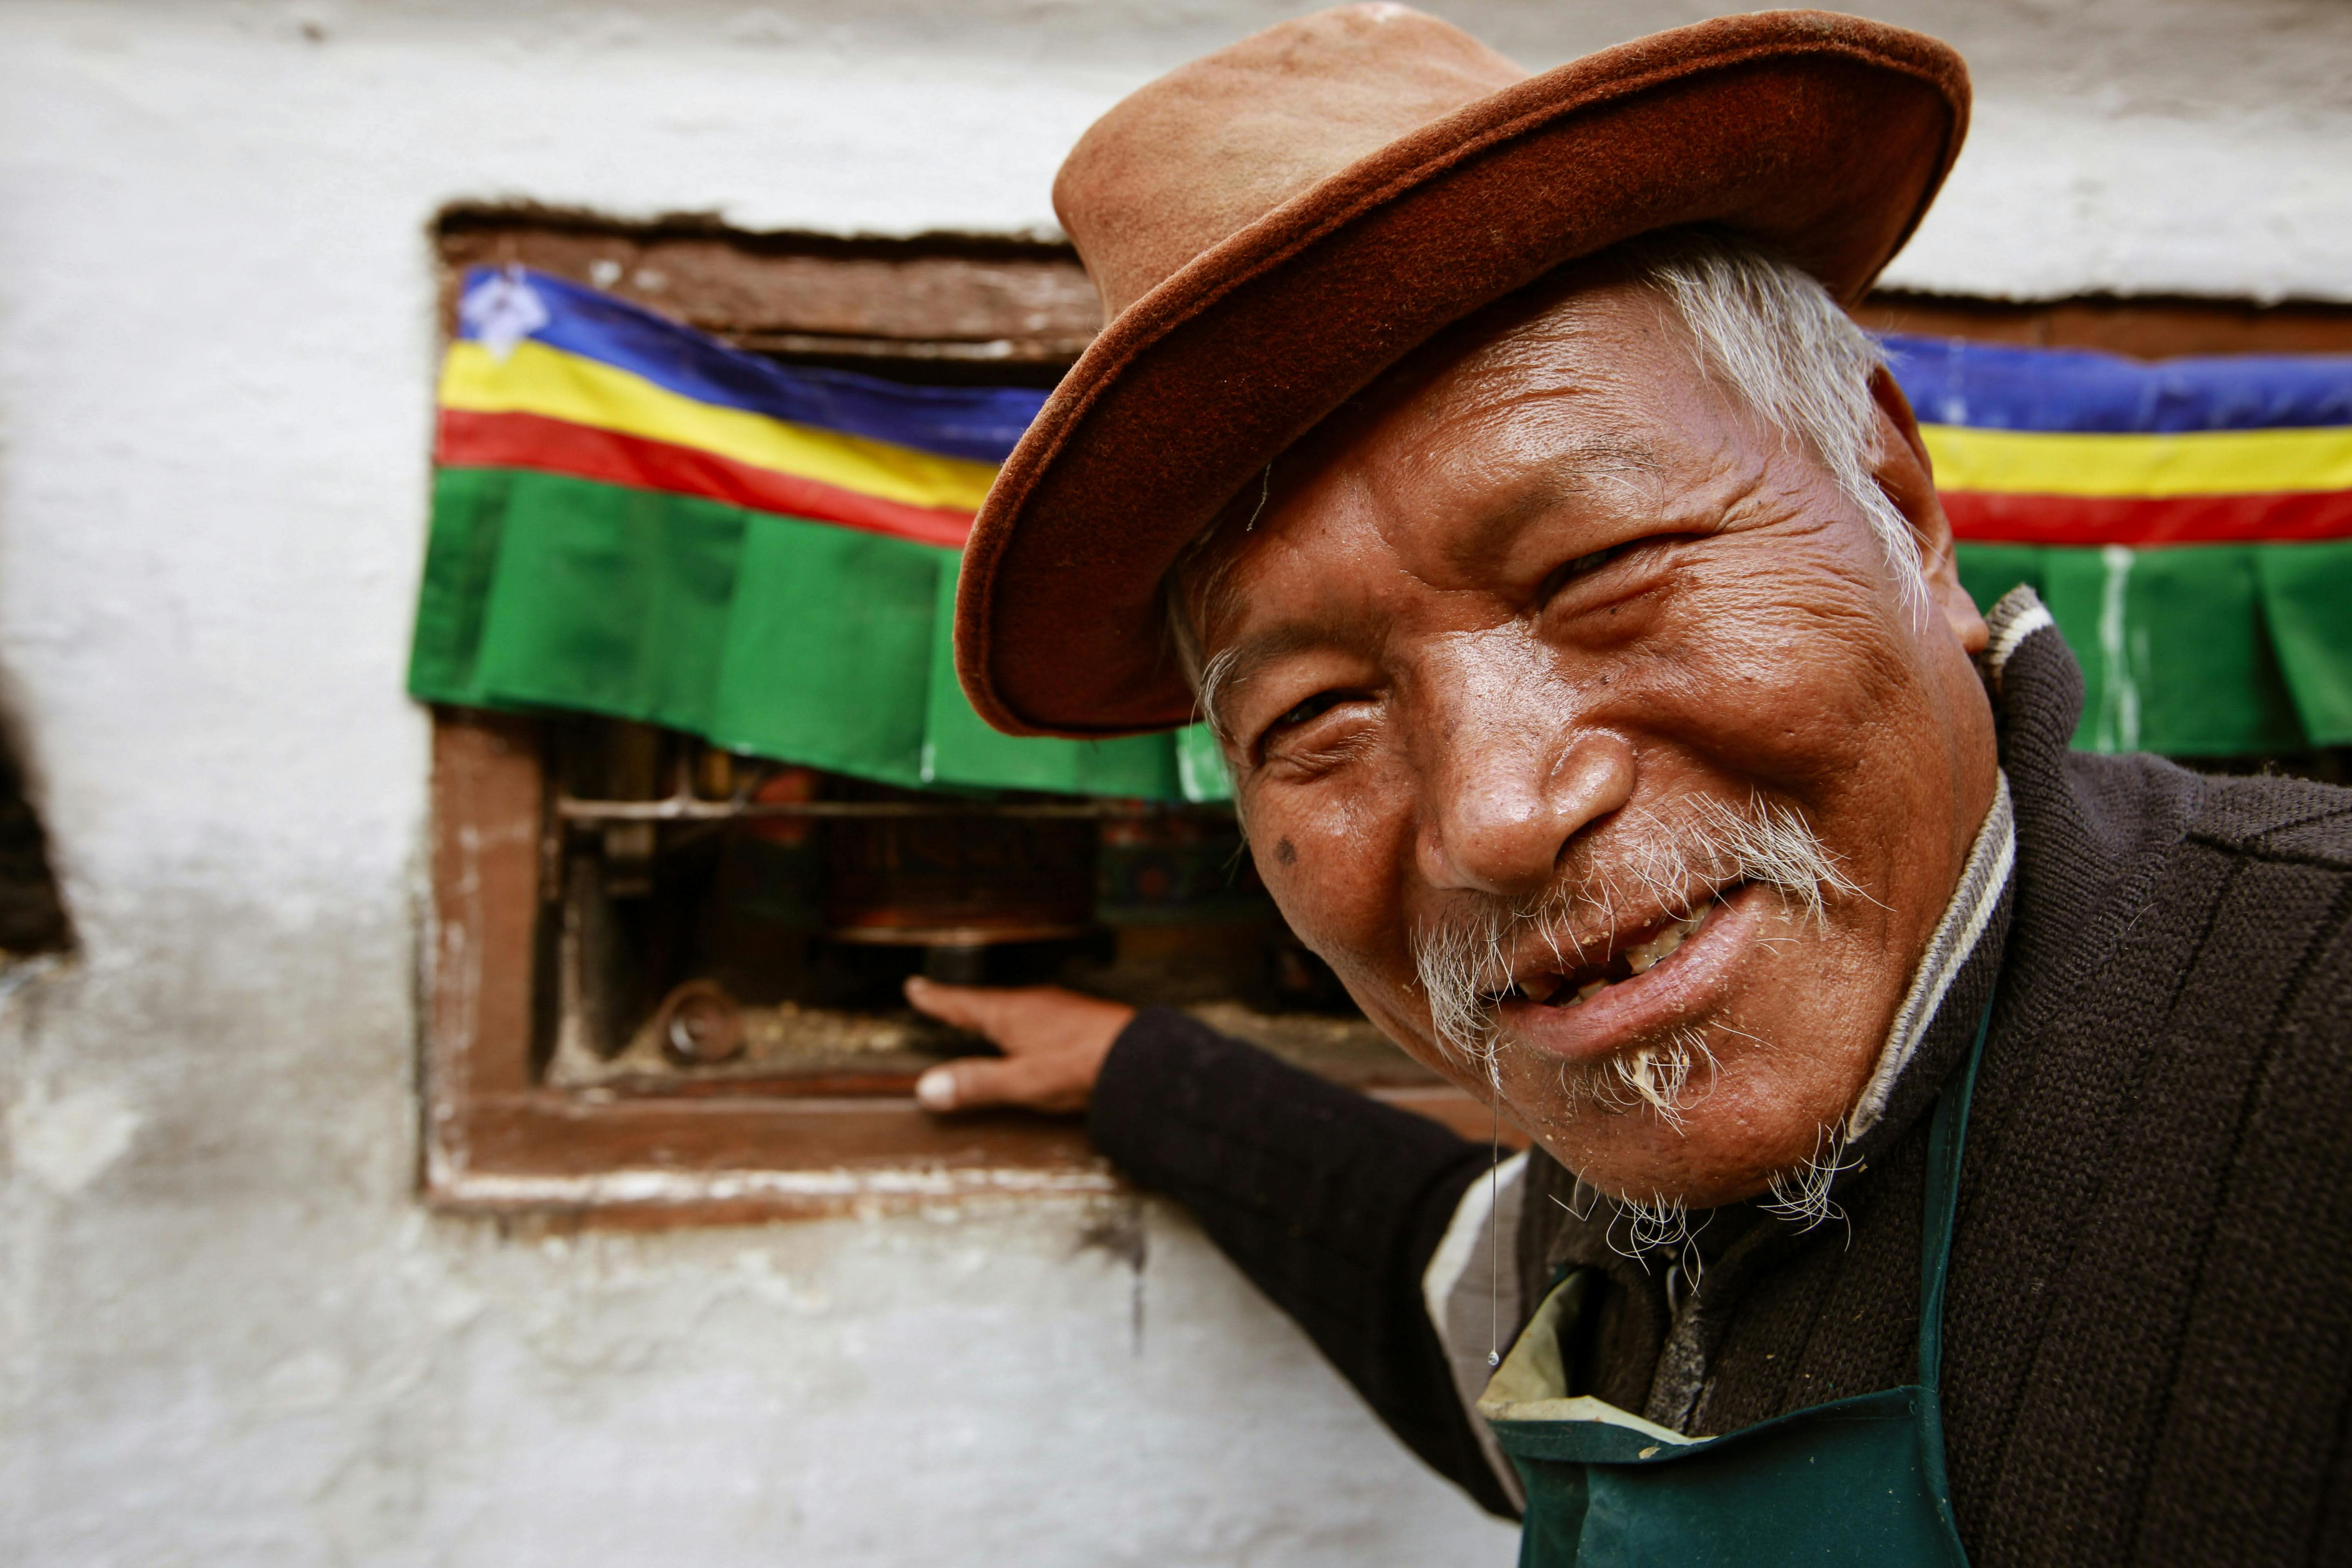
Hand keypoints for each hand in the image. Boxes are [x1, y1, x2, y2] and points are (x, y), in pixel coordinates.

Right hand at [903, 978, 1136, 1114]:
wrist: (1141, 1056)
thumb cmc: (1082, 1066)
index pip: (961, 1003)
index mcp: (1010, 1013)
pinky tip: (1031, 1032)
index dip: (936, 998)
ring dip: (992, 1010)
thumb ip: (976, 1084)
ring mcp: (1057, 1008)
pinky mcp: (1078, 1019)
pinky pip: (1037, 1015)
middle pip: (986, 1002)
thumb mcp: (1021, 1082)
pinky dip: (1020, 1020)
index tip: (914, 987)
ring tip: (979, 1014)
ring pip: (1014, 1007)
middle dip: (961, 1002)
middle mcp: (1032, 1003)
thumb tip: (928, 1088)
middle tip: (939, 997)